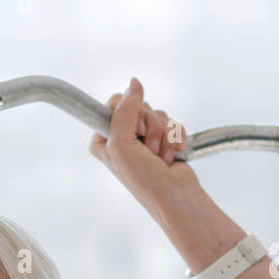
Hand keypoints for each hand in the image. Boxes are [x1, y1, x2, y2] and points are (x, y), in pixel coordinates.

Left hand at [89, 76, 199, 211]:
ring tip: (161, 157)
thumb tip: (134, 82)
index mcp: (103, 138)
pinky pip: (172, 122)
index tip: (135, 132)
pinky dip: (175, 137)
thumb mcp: (122, 143)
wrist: (175, 196)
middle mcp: (121, 137)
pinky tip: (173, 155)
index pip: (114, 103)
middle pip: (138, 106)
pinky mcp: (163, 140)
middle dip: (150, 126)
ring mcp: (143, 139)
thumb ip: (124, 110)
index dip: (130, 112)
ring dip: (164, 135)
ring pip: (158, 113)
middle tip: (149, 149)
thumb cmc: (144, 178)